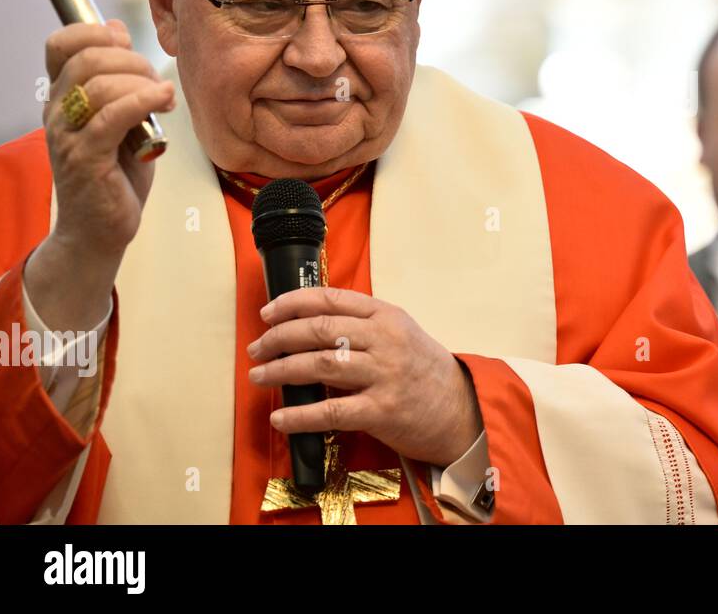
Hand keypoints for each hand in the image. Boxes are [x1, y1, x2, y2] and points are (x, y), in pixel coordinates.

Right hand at [41, 19, 173, 256]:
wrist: (99, 230)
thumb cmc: (114, 174)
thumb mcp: (119, 118)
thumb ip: (117, 77)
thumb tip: (115, 30)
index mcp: (62, 98)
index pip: (61, 44)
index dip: (95, 33)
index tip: (127, 47)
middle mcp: (57, 112)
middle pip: (87, 59)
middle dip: (132, 60)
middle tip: (156, 81)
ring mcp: (68, 135)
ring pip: (100, 85)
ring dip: (143, 83)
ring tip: (164, 98)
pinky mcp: (86, 158)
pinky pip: (112, 117)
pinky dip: (143, 100)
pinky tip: (163, 99)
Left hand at [247, 287, 483, 466]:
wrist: (459, 408)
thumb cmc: (422, 370)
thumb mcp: (399, 333)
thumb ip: (361, 325)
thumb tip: (306, 325)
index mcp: (387, 316)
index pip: (331, 299)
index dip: (292, 303)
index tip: (267, 313)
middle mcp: (385, 340)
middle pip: (320, 330)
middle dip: (279, 337)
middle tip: (258, 348)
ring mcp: (384, 375)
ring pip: (321, 365)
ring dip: (281, 370)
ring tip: (259, 376)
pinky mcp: (381, 411)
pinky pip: (331, 411)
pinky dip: (300, 414)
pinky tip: (280, 417)